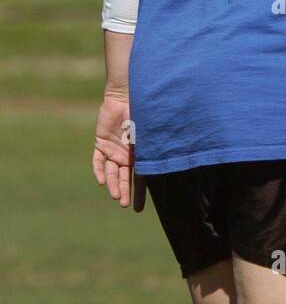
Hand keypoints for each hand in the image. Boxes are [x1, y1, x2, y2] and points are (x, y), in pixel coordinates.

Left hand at [92, 93, 146, 210]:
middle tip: (124, 205)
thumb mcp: (149, 133)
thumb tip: (170, 161)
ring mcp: (112, 149)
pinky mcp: (101, 142)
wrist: (127, 94)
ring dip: (113, 184)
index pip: (140, 178)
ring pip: (112, 172)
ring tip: (115, 195)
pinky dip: (99, 170)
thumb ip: (153, 146)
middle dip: (124, 191)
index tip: (138, 209)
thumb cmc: (143, 112)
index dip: (139, 194)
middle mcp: (126, 154)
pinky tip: (102, 181)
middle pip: (125, 177)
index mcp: (139, 154)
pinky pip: (98, 160)